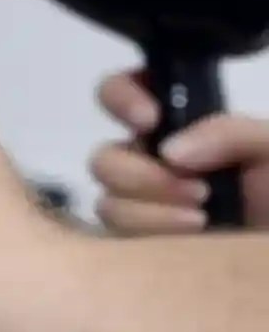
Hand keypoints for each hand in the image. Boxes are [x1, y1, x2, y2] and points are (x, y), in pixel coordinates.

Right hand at [93, 71, 268, 232]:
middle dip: (141, 175)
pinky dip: (151, 235)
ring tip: (201, 219)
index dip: (120, 98)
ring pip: (107, 202)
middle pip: (103, 157)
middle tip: (198, 190)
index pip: (121, 91)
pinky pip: (118, 237)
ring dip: (149, 211)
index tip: (149, 119)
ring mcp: (143, 203)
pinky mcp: (144, 241)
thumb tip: (170, 152)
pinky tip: (189, 236)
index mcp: (176, 121)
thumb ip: (227, 132)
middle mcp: (149, 157)